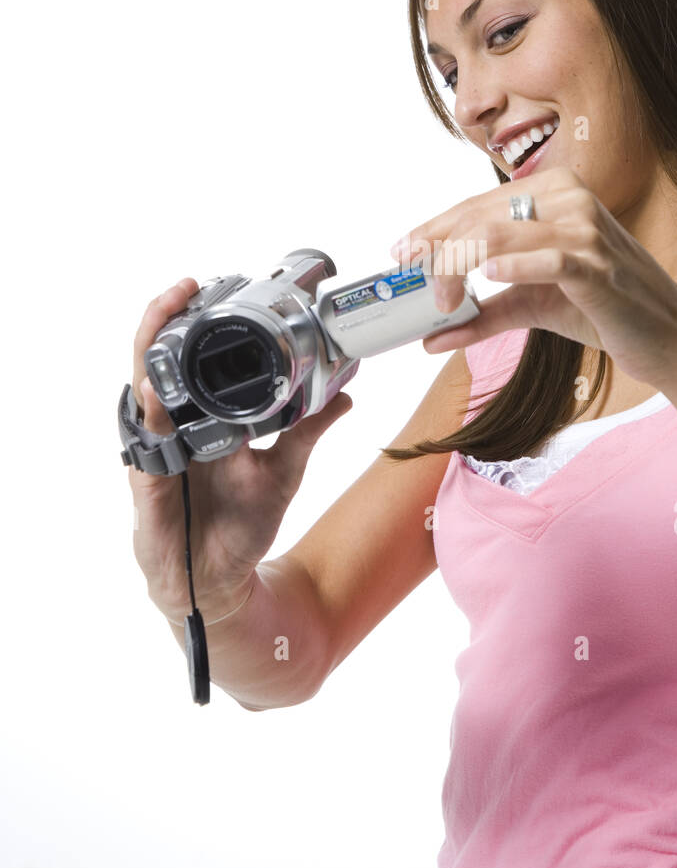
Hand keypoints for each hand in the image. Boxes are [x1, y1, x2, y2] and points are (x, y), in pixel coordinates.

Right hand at [128, 278, 353, 621]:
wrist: (222, 583)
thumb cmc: (241, 525)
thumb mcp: (285, 470)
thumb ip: (308, 430)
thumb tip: (344, 397)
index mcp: (200, 417)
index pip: (186, 357)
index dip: (189, 319)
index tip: (208, 285)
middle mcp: (173, 428)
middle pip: (155, 362)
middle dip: (164, 318)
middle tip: (186, 286)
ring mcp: (157, 453)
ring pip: (140, 391)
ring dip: (151, 352)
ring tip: (167, 315)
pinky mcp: (148, 486)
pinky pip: (144, 445)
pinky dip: (150, 417)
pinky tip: (154, 394)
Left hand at [390, 165, 676, 390]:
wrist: (668, 338)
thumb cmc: (605, 310)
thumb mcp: (534, 305)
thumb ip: (484, 314)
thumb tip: (431, 336)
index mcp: (554, 192)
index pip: (476, 206)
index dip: (432, 230)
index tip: (400, 254)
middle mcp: (569, 198)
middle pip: (478, 216)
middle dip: (436, 249)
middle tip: (412, 281)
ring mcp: (586, 228)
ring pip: (499, 232)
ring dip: (458, 266)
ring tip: (442, 300)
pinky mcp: (599, 265)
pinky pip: (547, 258)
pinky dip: (512, 267)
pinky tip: (486, 278)